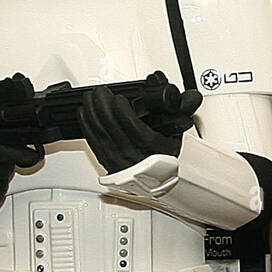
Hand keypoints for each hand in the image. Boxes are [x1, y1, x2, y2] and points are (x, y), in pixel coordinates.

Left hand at [78, 85, 201, 173]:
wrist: (156, 180)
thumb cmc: (165, 157)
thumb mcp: (175, 135)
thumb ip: (178, 114)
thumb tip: (186, 96)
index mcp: (152, 148)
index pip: (133, 127)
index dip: (123, 111)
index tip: (120, 98)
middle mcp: (133, 155)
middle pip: (112, 127)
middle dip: (103, 105)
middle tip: (101, 91)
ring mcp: (118, 160)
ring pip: (100, 133)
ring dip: (92, 112)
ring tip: (90, 98)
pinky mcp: (107, 161)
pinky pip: (93, 141)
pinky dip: (87, 125)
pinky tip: (84, 114)